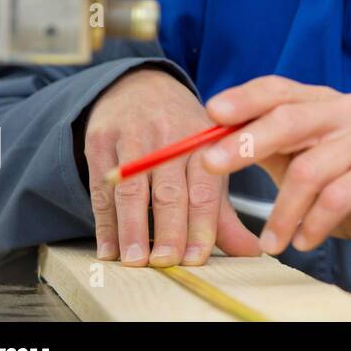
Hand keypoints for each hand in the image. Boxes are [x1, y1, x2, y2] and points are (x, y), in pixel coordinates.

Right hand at [83, 67, 260, 266]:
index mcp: (204, 140)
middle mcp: (171, 135)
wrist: (140, 87)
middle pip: (170, 190)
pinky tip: (108, 249)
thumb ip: (222, 211)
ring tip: (135, 261)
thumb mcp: (208, 159)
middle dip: (169, 229)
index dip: (202, 224)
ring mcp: (133, 137)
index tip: (197, 258)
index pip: (205, 187)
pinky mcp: (101, 141)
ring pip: (132, 189)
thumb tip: (249, 253)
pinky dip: (104, 222)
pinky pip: (101, 188)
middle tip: (167, 263)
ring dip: (133, 228)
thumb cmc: (180, 134)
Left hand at [200, 76, 350, 257]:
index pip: (279, 90)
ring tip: (270, 243)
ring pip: (310, 169)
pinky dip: (314, 224)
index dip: (244, 98)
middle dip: (246, 143)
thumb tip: (208, 146)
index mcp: (322, 101)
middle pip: (290, 120)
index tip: (211, 113)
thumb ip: (263, 148)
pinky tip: (303, 241)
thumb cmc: (341, 180)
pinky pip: (338, 197)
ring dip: (282, 212)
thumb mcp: (298, 160)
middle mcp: (348, 110)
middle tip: (211, 166)